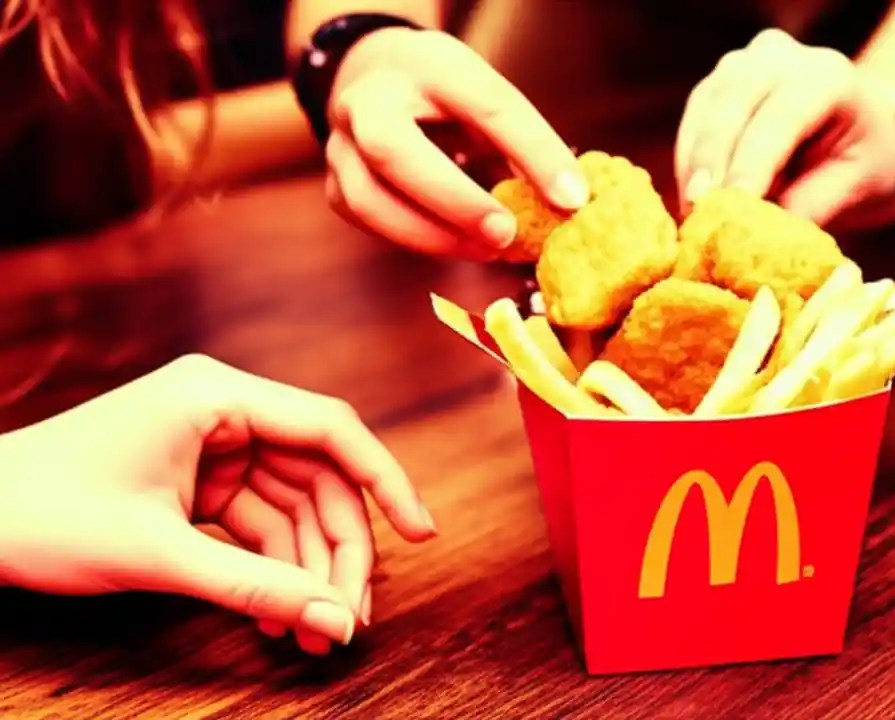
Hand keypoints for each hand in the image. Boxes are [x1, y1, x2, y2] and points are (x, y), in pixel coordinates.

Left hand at [0, 355, 434, 655]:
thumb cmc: (45, 516)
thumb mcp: (159, 556)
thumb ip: (255, 588)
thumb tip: (337, 623)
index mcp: (216, 396)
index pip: (330, 430)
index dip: (384, 481)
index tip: (421, 534)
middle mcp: (223, 411)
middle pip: (317, 479)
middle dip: (337, 552)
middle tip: (348, 621)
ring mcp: (211, 447)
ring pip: (293, 508)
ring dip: (308, 571)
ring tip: (318, 634)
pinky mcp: (199, 482)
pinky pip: (259, 525)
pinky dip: (273, 569)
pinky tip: (283, 616)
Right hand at [324, 28, 587, 259]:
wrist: (370, 72)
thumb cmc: (442, 91)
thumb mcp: (483, 93)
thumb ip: (520, 141)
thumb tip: (567, 202)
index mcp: (427, 65)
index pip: (486, 104)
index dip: (533, 153)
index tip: (572, 197)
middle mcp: (370, 100)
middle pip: (393, 150)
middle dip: (454, 201)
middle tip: (507, 233)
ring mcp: (341, 143)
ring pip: (369, 198)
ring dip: (433, 235)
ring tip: (489, 250)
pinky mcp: (334, 184)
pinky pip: (370, 221)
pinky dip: (416, 240)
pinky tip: (458, 246)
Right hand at [675, 29, 894, 222]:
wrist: (866, 124)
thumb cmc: (868, 156)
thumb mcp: (858, 183)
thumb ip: (812, 205)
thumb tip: (759, 239)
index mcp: (828, 77)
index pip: (780, 117)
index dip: (752, 163)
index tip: (731, 205)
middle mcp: (780, 58)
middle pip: (732, 104)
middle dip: (709, 161)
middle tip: (696, 212)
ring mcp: (743, 64)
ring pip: (704, 109)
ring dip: (693, 165)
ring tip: (692, 216)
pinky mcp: (717, 84)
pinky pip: (693, 120)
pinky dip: (689, 162)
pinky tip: (691, 200)